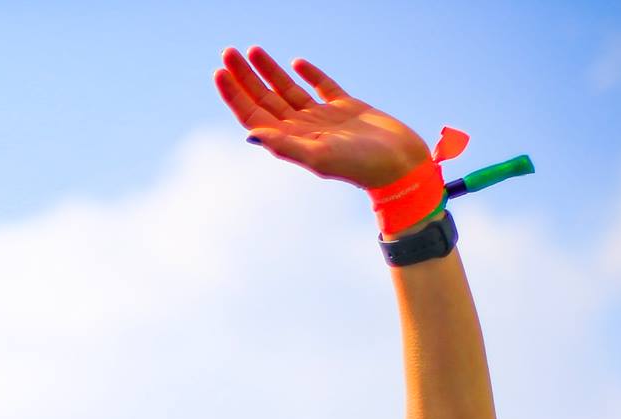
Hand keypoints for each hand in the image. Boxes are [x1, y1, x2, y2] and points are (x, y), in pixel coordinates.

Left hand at [213, 47, 429, 188]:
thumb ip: (286, 146)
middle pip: (265, 99)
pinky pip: (322, 87)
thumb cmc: (362, 166)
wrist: (401, 165)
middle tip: (228, 52)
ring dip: (269, 71)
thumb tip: (251, 135)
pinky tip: (296, 62)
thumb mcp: (320, 156)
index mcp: (292, 141)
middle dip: (245, 76)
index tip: (220, 72)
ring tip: (252, 50)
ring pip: (288, 90)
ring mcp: (323, 118)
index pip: (254, 115)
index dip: (235, 95)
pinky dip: (309, 74)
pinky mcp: (346, 108)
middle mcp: (302, 129)